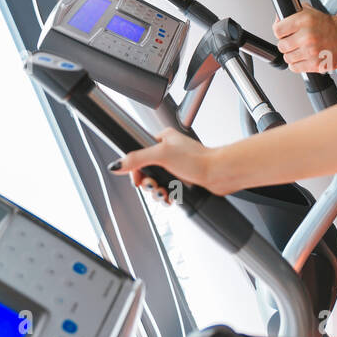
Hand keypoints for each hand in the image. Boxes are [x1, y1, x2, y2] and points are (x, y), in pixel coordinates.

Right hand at [108, 128, 236, 197]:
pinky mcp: (183, 178)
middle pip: (147, 171)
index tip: (139, 180)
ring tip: (164, 194)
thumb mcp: (162, 155)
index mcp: (163, 139)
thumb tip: (117, 164)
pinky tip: (170, 198)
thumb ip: (137, 159)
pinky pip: (168, 189)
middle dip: (149, 184)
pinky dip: (167, 196)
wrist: (219, 173)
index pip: (139, 155)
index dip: (137, 170)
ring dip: (158, 192)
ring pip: (157, 182)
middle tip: (154, 187)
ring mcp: (176, 166)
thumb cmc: (198, 160)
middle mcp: (169, 151)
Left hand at [272, 6, 336, 72]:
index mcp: (304, 21)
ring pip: (287, 58)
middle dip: (285, 44)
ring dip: (291, 55)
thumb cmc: (327, 25)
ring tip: (300, 50)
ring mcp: (311, 52)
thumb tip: (277, 19)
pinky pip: (295, 68)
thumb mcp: (309, 12)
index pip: (277, 30)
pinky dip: (297, 64)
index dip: (280, 32)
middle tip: (293, 42)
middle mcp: (307, 36)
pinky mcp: (316, 64)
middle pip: (281, 46)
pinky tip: (304, 58)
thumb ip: (291, 14)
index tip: (284, 33)